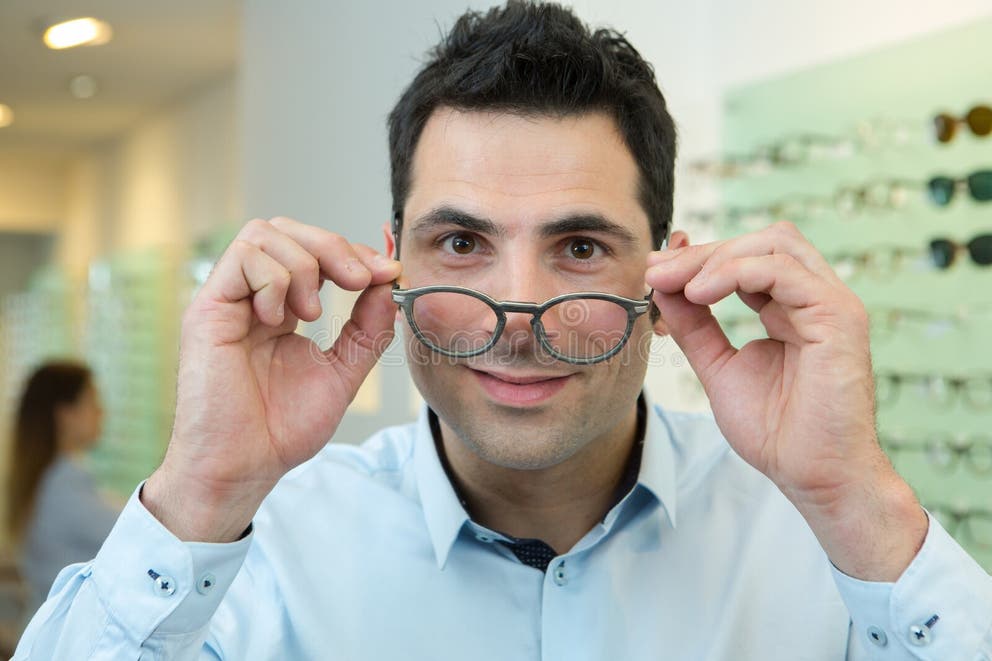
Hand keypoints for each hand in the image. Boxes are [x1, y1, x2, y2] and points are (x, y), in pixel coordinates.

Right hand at [143, 217, 400, 541]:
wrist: (244, 467)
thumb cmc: (281, 428)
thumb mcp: (342, 372)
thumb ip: (366, 329)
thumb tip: (389, 284)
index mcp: (282, 308)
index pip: (313, 251)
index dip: (352, 252)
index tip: (387, 272)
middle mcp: (252, 297)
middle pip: (288, 230)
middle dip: (333, 245)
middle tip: (360, 278)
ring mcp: (228, 300)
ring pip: (264, 234)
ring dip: (304, 265)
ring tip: (314, 313)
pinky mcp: (207, 309)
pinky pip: (242, 258)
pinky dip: (273, 279)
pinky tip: (280, 319)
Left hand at [646, 222, 925, 579]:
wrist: (811, 475)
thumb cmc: (776, 431)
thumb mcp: (718, 367)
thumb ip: (694, 326)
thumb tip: (662, 286)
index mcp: (791, 308)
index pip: (748, 257)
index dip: (700, 258)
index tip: (655, 272)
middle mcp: (815, 298)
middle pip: (761, 241)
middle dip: (703, 252)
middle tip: (658, 272)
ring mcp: (831, 304)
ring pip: (775, 244)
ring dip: (717, 257)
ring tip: (679, 285)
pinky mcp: (839, 317)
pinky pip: (785, 271)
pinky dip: (737, 271)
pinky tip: (701, 293)